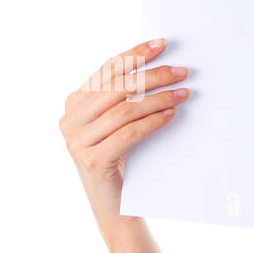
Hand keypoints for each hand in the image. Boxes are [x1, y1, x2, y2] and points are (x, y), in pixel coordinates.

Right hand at [58, 38, 189, 223]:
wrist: (115, 208)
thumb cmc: (122, 161)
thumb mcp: (118, 125)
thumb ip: (124, 100)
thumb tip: (159, 68)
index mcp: (74, 103)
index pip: (107, 70)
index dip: (135, 54)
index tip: (162, 44)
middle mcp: (70, 119)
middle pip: (117, 88)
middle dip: (152, 76)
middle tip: (182, 72)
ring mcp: (76, 140)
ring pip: (123, 109)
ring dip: (158, 99)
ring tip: (183, 94)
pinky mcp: (91, 160)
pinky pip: (127, 133)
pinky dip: (152, 122)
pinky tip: (171, 115)